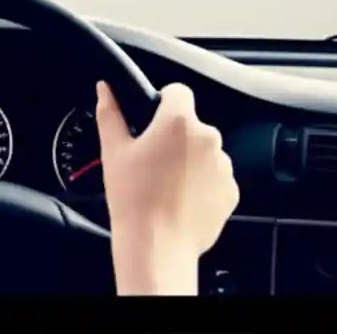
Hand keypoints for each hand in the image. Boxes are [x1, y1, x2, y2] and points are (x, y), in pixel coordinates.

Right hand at [94, 81, 238, 294]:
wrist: (157, 246)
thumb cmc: (133, 200)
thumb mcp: (113, 151)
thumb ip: (110, 113)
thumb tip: (106, 90)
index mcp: (178, 122)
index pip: (178, 91)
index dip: (162, 102)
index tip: (152, 120)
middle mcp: (207, 138)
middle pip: (190, 124)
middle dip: (173, 136)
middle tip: (151, 159)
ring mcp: (223, 165)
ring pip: (203, 151)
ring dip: (189, 159)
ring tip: (165, 183)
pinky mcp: (230, 190)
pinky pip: (215, 176)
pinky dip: (201, 183)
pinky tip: (179, 198)